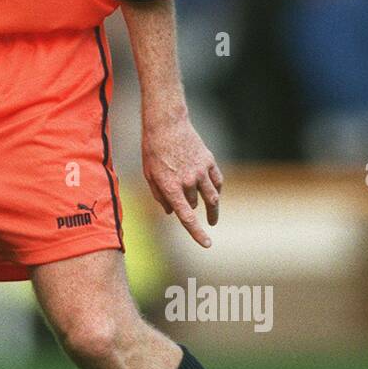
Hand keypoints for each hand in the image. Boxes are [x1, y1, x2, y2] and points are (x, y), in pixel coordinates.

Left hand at [141, 112, 222, 247]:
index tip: (207, 244)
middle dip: (191, 208)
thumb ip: (160, 196)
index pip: (186, 216)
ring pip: (212, 197)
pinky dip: (217, 191)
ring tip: (213, 218)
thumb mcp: (149, 175)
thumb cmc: (153, 150)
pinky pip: (218, 182)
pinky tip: (214, 194)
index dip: (197, 233)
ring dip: (213, 210)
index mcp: (170, 187)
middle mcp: (187, 181)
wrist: (166, 124)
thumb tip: (171, 212)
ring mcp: (200, 171)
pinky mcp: (209, 161)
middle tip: (189, 209)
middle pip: (194, 205)